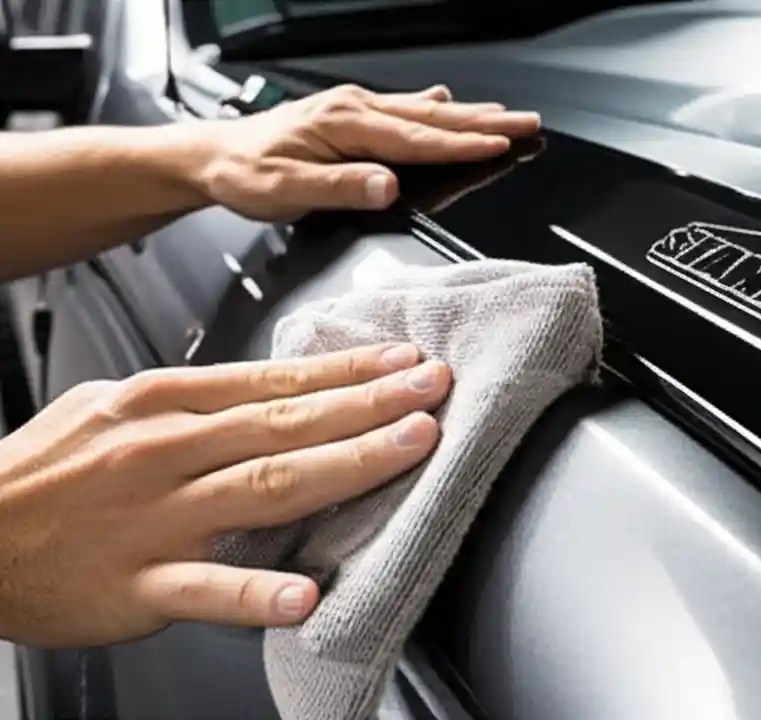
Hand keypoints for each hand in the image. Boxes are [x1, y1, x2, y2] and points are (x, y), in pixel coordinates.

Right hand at [0, 344, 450, 647]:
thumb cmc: (41, 475)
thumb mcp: (114, 410)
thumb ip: (195, 403)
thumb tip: (271, 390)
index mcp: (163, 405)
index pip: (275, 380)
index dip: (348, 370)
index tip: (405, 358)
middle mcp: (167, 452)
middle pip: (286, 422)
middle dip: (371, 404)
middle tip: (435, 387)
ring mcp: (156, 519)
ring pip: (266, 486)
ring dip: (346, 465)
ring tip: (409, 449)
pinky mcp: (138, 583)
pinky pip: (207, 589)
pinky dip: (257, 592)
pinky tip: (306, 593)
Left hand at [193, 83, 540, 220]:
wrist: (212, 157)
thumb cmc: (244, 176)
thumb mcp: (284, 191)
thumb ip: (339, 189)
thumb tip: (386, 186)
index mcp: (344, 125)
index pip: (415, 140)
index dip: (460, 145)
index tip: (499, 145)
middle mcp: (354, 107)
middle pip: (432, 118)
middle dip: (485, 122)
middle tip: (528, 125)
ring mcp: (355, 107)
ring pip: (424, 111)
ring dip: (469, 114)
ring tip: (507, 116)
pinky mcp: (351, 114)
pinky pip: (405, 109)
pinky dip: (435, 107)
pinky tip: (449, 102)